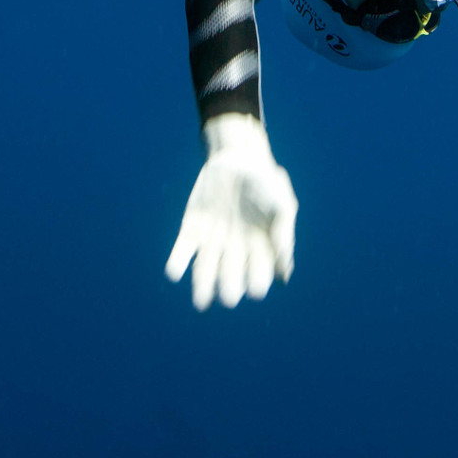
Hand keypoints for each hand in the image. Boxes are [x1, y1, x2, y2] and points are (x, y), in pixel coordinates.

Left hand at [165, 112, 298, 309]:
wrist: (236, 155)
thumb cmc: (264, 180)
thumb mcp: (282, 200)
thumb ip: (284, 232)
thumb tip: (284, 271)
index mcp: (258, 249)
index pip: (257, 274)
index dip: (256, 284)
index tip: (255, 288)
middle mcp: (233, 250)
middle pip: (230, 277)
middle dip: (229, 288)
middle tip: (229, 295)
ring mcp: (211, 241)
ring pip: (204, 270)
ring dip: (202, 287)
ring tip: (201, 302)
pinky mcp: (191, 230)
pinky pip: (182, 250)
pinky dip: (177, 263)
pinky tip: (174, 272)